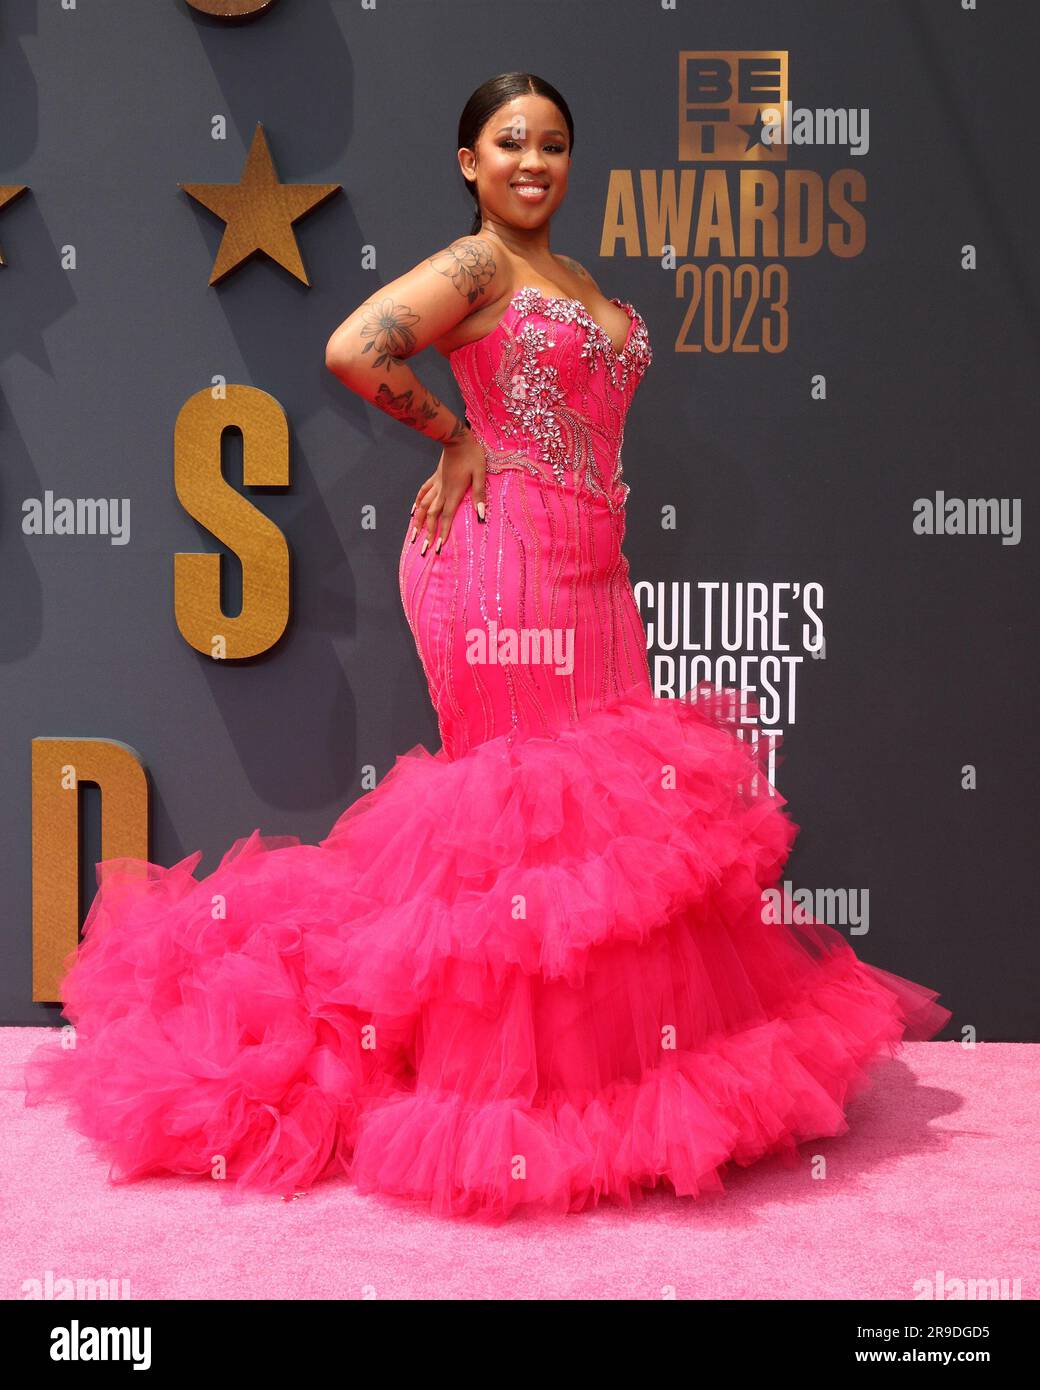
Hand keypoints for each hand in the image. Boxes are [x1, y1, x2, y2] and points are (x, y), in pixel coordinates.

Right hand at [411, 428, 485, 554]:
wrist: (457, 437)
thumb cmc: (472, 454)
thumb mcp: (480, 473)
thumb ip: (479, 494)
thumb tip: (481, 515)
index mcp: (454, 493)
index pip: (446, 518)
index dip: (441, 534)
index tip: (436, 548)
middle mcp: (442, 491)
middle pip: (432, 516)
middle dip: (427, 534)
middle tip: (422, 549)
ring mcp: (437, 484)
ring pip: (423, 507)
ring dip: (418, 522)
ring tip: (413, 535)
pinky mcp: (435, 477)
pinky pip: (423, 492)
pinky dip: (417, 503)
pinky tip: (413, 511)